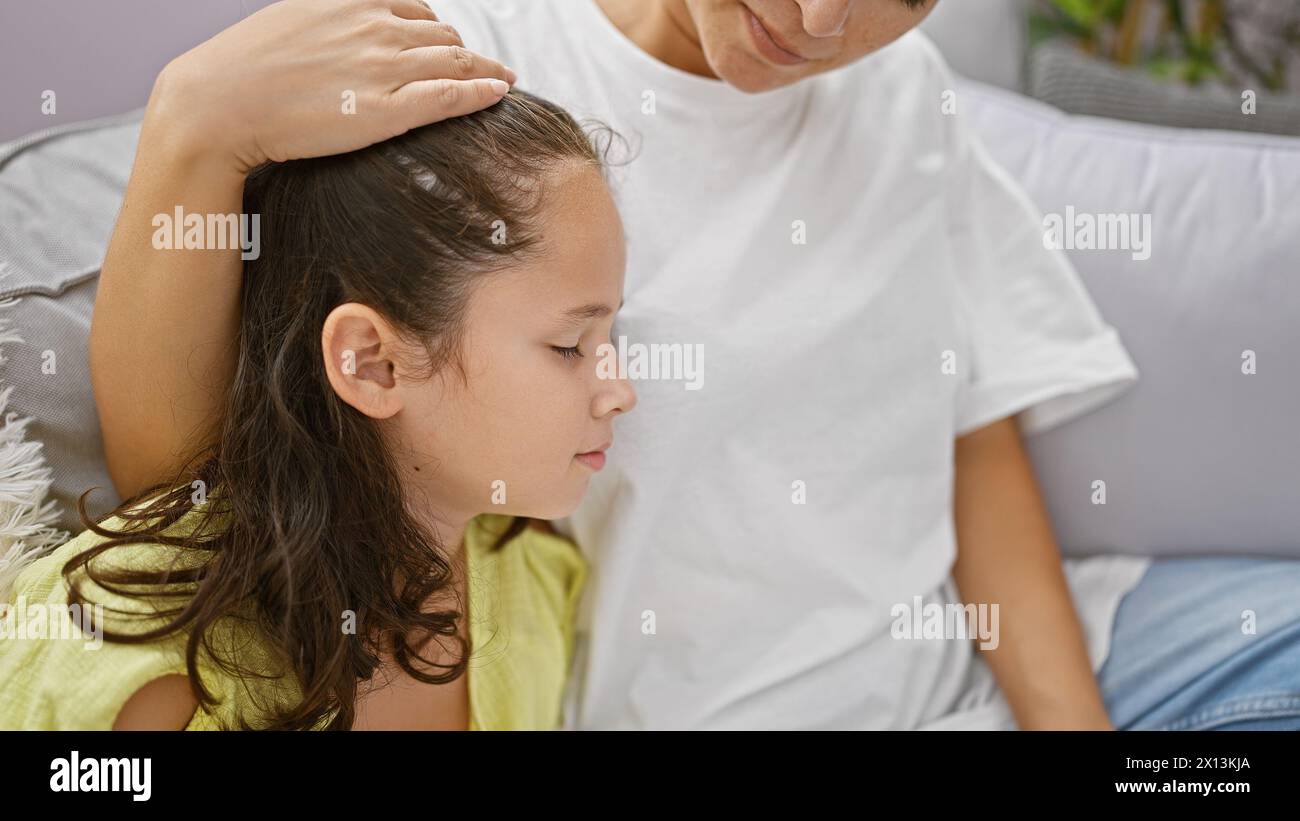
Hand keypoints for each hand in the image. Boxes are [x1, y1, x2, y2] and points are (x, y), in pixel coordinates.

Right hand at [149, 0, 515, 172]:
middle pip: (443, 36)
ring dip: (484, 71)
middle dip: (466, 53)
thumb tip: (340, 29)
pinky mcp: (388, 109)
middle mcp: (374, 26)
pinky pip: (451, 96)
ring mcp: (384, 67)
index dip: (439, 31)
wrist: (218, 102)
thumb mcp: (292, 21)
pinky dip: (482, 92)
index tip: (451, 45)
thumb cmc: (243, 69)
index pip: (416, 10)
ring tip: (501, 81)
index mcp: (352, 1)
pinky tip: (500, 93)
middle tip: (487, 70)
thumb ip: (329, 22)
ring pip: (455, 62)